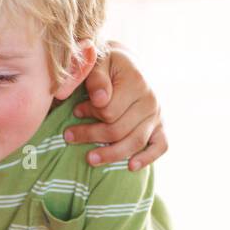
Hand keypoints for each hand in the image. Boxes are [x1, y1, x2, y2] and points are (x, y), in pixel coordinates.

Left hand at [68, 42, 166, 170]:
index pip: (109, 111)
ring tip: (89, 159)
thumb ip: (96, 78)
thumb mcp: (98, 62)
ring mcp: (156, 114)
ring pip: (134, 142)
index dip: (89, 113)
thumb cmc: (105, 65)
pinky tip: (130, 167)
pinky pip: (160, 146)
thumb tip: (100, 99)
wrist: (123, 64)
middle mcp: (150, 99)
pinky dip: (147, 158)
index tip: (75, 111)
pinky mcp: (159, 126)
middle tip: (68, 136)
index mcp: (136, 82)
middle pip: (118, 129)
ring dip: (110, 154)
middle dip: (90, 134)